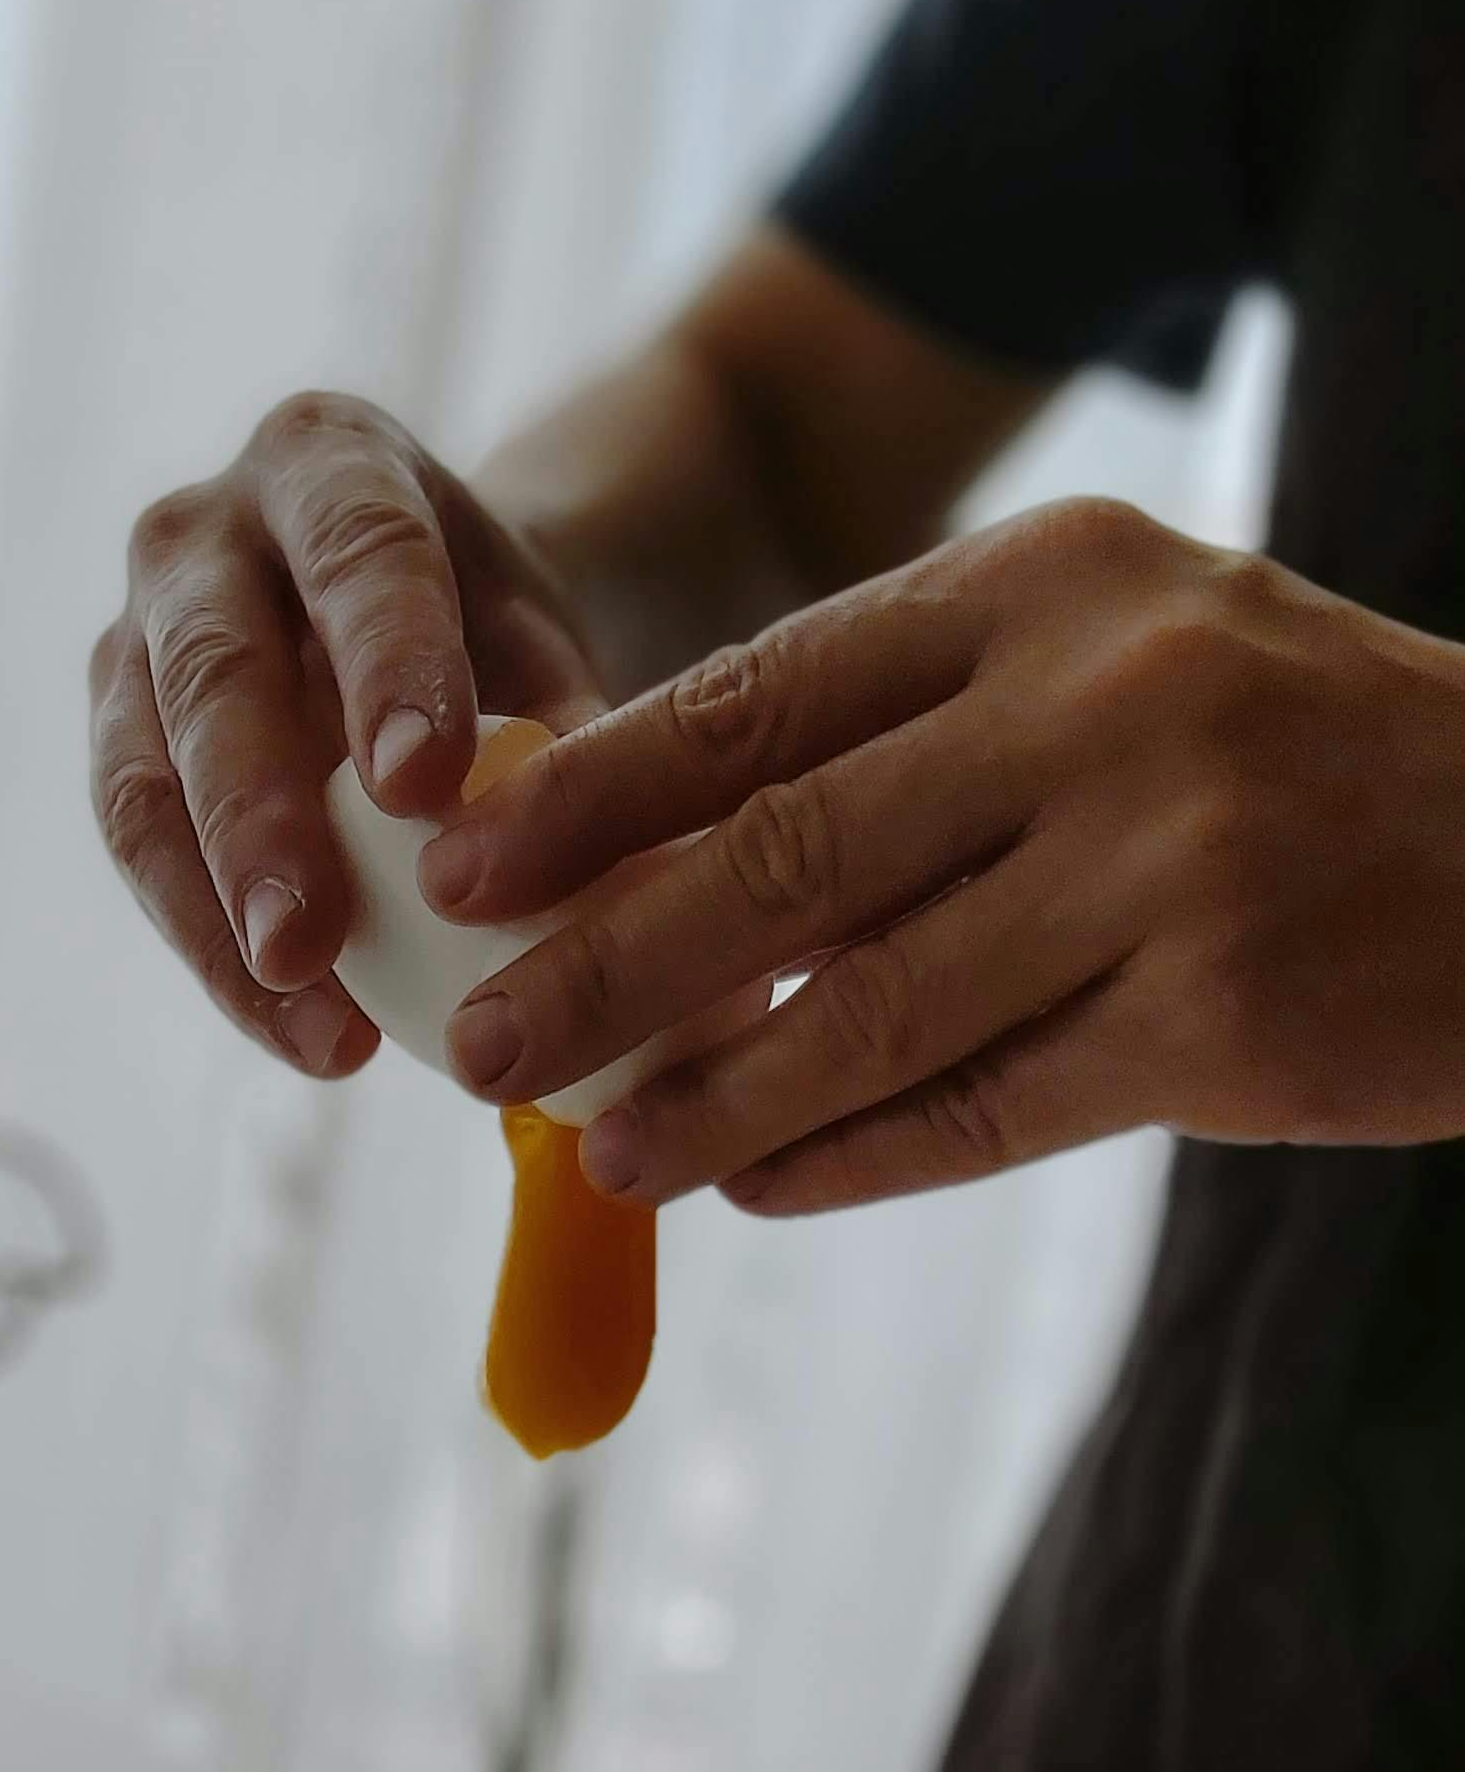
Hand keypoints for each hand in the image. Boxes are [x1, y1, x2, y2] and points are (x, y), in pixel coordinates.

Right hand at [89, 392, 601, 1079]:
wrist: (400, 628)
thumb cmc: (484, 636)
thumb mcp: (544, 652)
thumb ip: (563, 736)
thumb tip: (608, 871)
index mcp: (330, 462)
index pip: (357, 554)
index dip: (384, 667)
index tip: (423, 786)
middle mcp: (203, 534)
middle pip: (214, 674)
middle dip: (259, 817)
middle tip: (310, 942)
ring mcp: (138, 640)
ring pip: (145, 780)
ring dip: (217, 913)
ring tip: (310, 1018)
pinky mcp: (116, 741)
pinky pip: (143, 856)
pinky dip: (218, 956)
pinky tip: (306, 1032)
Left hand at [410, 498, 1464, 1211]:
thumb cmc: (1308, 765)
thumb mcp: (1130, 664)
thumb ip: (926, 732)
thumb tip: (673, 858)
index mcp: (1052, 582)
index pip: (765, 692)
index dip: (592, 795)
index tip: (463, 868)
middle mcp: (1104, 702)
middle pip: (781, 853)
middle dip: (602, 963)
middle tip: (480, 1045)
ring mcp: (1170, 860)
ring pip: (865, 1004)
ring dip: (708, 1094)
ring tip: (599, 1152)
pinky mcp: (1220, 1016)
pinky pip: (980, 1107)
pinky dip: (848, 1156)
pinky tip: (756, 1189)